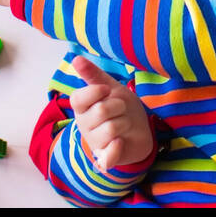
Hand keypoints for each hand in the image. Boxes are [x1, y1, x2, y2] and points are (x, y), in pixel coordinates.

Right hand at [70, 55, 154, 171]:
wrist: (139, 129)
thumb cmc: (121, 106)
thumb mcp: (110, 87)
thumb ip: (93, 74)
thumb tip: (76, 58)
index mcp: (81, 107)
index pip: (78, 98)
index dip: (96, 92)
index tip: (107, 90)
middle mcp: (84, 125)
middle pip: (102, 111)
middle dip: (119, 106)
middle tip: (121, 109)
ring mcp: (94, 142)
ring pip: (112, 128)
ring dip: (125, 122)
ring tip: (124, 123)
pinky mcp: (105, 158)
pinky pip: (109, 155)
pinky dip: (118, 147)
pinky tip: (120, 142)